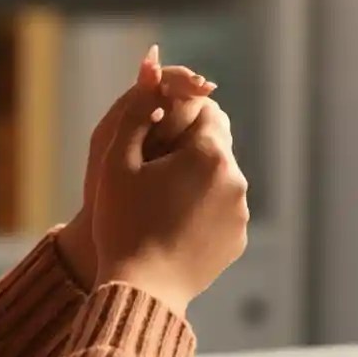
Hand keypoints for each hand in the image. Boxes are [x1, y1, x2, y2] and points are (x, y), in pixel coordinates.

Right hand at [57, 46, 214, 287]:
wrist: (140, 289)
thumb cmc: (123, 222)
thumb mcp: (117, 160)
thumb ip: (139, 109)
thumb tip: (153, 67)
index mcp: (210, 154)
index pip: (206, 111)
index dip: (178, 118)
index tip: (155, 136)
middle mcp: (236, 179)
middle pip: (216, 144)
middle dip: (189, 148)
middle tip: (153, 170)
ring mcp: (240, 212)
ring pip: (220, 178)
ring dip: (197, 180)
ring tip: (161, 201)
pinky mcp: (238, 239)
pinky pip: (222, 210)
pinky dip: (203, 211)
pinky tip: (173, 225)